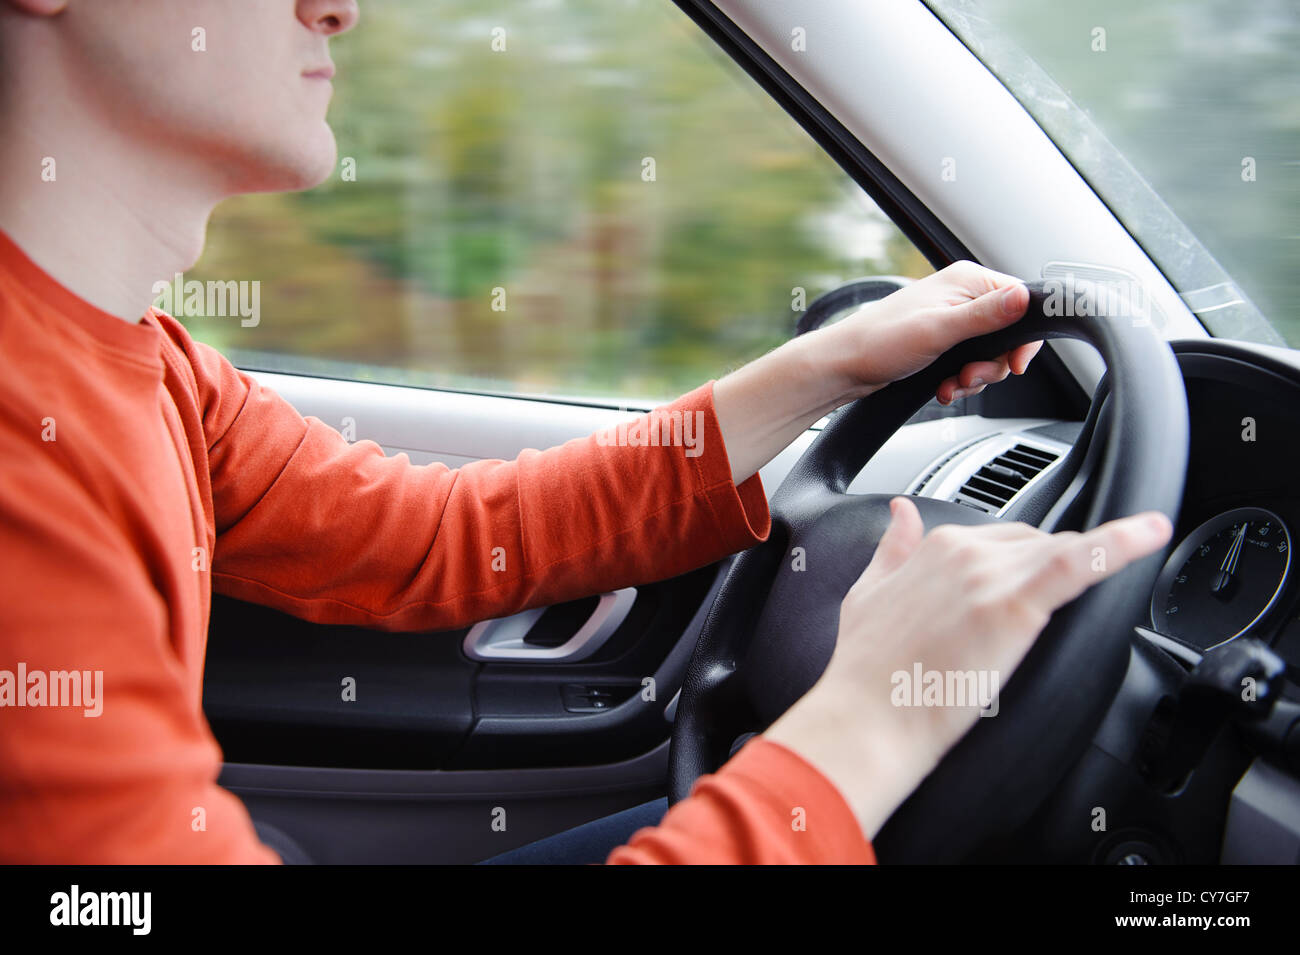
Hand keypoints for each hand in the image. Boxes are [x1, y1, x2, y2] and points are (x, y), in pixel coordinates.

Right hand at [765, 497, 1172, 837]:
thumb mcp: (869, 593)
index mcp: (935, 547)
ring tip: (1142, 545)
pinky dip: (1120, 543)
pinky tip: (1151, 531)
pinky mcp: (1016, 606)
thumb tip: (900, 512)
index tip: (1043, 581)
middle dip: (1054, 567)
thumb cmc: (867, 670)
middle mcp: (964, 550)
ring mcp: (992, 575)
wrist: (869, 718)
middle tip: (1069, 604)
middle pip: (1037, 543)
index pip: (1003, 537)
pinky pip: (1079, 562)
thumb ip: (891, 548)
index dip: (1026, 562)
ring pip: (1063, 550)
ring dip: (1098, 553)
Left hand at [817, 261, 1041, 404]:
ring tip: (950, 384)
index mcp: (968, 281)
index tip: (1015, 364)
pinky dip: (960, 381)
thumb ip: (984, 315)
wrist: (844, 365)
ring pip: (989, 355)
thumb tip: (1024, 297)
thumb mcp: (939, 329)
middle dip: (992, 365)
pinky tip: (943, 387)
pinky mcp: (942, 341)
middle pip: (1008, 335)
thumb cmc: (880, 341)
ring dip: (974, 378)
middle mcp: (963, 296)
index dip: (1023, 338)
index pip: (1022, 302)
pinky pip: (969, 364)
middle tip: (969, 376)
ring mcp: (953, 319)